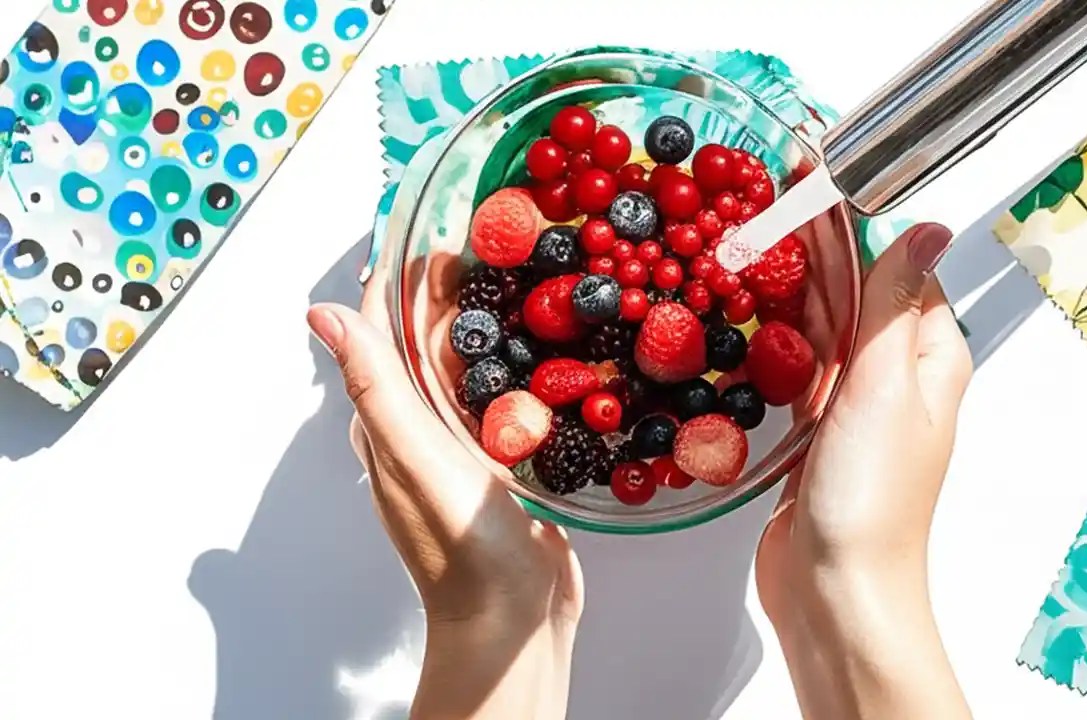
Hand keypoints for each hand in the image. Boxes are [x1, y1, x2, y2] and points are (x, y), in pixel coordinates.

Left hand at [307, 250, 581, 719]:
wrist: (512, 620)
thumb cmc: (464, 550)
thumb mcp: (417, 458)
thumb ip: (376, 387)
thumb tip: (320, 314)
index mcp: (386, 418)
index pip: (380, 325)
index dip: (402, 274)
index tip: (435, 229)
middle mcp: (416, 425)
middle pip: (424, 337)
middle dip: (449, 287)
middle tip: (493, 238)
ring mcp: (459, 443)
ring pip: (465, 364)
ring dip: (484, 319)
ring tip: (522, 273)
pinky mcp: (499, 460)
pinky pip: (500, 395)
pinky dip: (515, 361)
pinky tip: (546, 347)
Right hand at [755, 223, 972, 719]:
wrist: (833, 589)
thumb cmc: (870, 496)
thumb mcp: (887, 384)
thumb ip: (896, 303)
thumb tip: (930, 227)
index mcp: (931, 361)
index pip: (901, 271)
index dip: (858, 228)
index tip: (814, 188)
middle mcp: (897, 380)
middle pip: (857, 298)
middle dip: (817, 256)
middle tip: (766, 208)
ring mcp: (854, 407)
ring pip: (822, 333)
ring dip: (791, 295)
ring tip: (746, 247)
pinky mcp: (813, 435)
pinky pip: (795, 373)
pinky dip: (774, 344)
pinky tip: (744, 319)